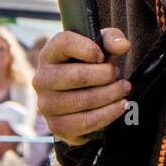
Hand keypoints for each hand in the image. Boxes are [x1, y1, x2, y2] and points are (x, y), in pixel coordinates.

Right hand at [34, 28, 131, 143]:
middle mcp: (42, 79)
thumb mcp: (101, 48)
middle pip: (77, 76)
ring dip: (111, 95)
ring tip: (123, 90)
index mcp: (49, 54)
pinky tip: (119, 107)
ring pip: (83, 100)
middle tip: (118, 75)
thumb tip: (123, 46)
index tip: (102, 56)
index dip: (88, 48)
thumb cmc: (90, 67)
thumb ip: (112, 40)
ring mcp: (46, 104)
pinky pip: (85, 122)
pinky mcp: (56, 126)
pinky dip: (108, 115)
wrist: (82, 98)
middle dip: (106, 75)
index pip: (63, 43)